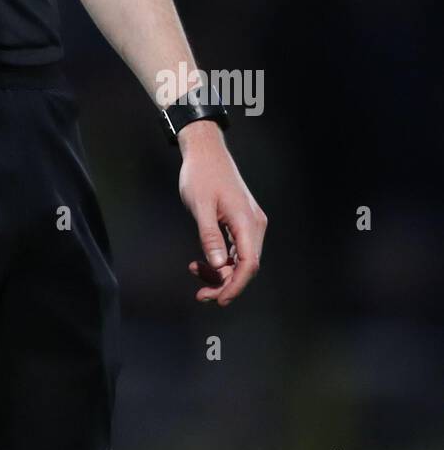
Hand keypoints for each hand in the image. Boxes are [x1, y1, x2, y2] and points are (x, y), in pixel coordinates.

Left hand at [176, 122, 267, 305]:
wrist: (205, 150)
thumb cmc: (201, 174)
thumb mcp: (200, 205)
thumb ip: (210, 236)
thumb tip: (219, 266)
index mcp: (247, 221)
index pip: (249, 264)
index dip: (235, 286)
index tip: (218, 299)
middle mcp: (254, 224)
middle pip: (246, 266)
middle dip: (225, 283)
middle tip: (200, 295)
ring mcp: (249, 223)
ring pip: (240, 260)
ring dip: (221, 273)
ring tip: (194, 271)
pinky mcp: (241, 221)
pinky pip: (235, 250)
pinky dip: (221, 260)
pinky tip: (201, 262)